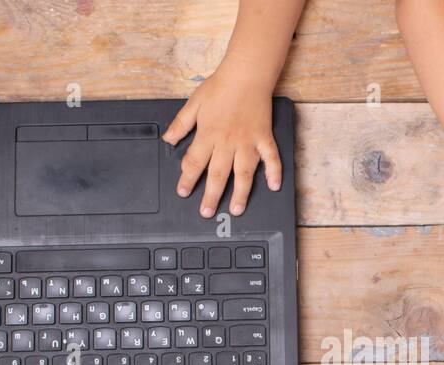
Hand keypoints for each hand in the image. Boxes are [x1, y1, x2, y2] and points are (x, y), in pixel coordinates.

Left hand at [161, 70, 281, 217]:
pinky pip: (271, 158)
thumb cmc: (220, 87)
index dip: (187, 179)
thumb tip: (168, 139)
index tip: (183, 192)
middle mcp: (227, 142)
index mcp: (208, 134)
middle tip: (207, 212)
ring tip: (236, 209)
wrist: (246, 74)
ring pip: (243, 173)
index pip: (194, 162)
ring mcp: (248, 142)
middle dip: (211, 196)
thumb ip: (181, 124)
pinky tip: (273, 186)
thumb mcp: (194, 103)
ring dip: (240, 193)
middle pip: (217, 175)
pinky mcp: (264, 138)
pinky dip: (274, 172)